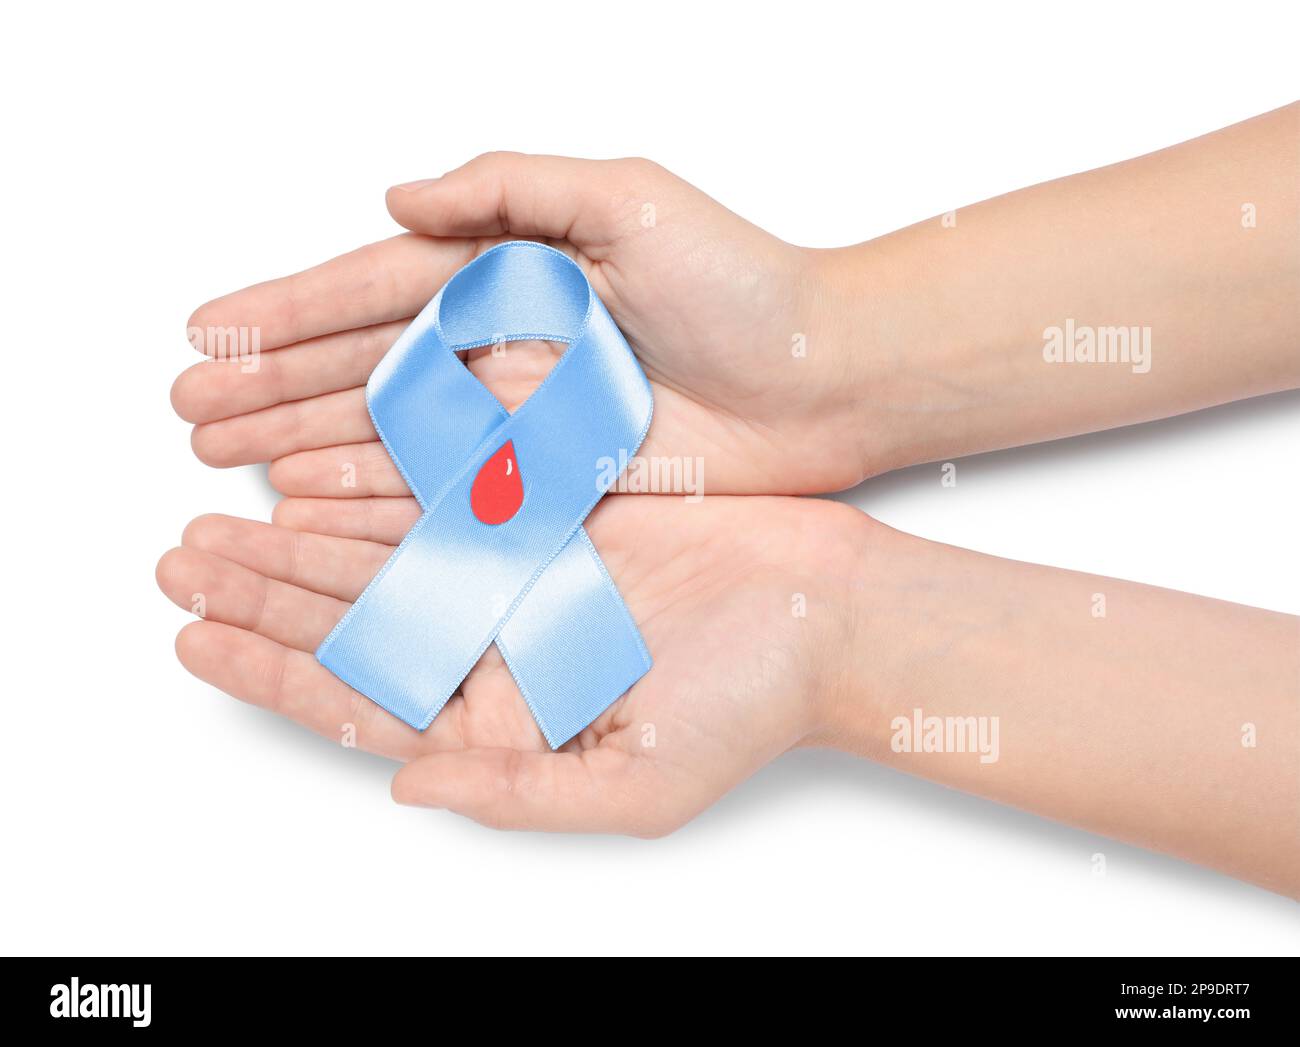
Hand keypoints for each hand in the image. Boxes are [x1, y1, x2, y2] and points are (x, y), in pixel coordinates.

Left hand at [156, 494, 870, 833]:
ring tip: (219, 523)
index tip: (195, 644)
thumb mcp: (636, 783)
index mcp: (505, 722)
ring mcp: (519, 580)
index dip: (271, 672)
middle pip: (354, 623)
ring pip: (384, 558)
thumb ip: (516, 790)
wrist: (826, 615)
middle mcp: (498, 651)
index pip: (363, 702)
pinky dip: (381, 489)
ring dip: (301, 541)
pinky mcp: (550, 519)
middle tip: (179, 563)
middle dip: (261, 595)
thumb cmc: (751, 709)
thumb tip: (406, 785)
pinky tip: (317, 476)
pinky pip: (445, 500)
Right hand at [174, 153, 870, 498]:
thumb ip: (509, 190)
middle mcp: (506, 345)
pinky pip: (450, 490)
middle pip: (364, 366)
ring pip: (391, 432)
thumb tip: (395, 198)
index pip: (376, 292)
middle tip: (190, 410)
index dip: (289, 313)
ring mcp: (525, 416)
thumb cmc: (741, 282)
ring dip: (305, 442)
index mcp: (512, 270)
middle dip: (274, 386)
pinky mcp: (557, 478)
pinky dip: (380, 497)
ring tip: (226, 458)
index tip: (210, 334)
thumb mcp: (626, 200)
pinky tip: (315, 503)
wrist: (822, 378)